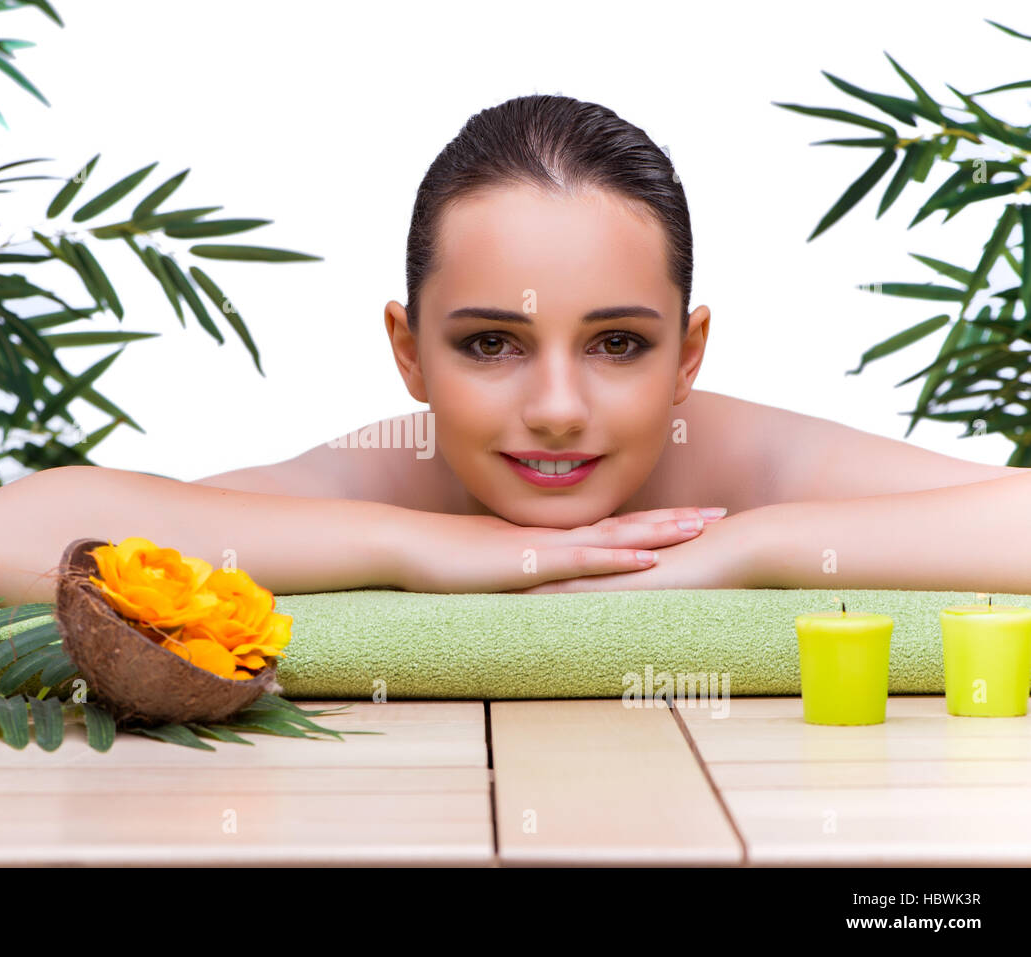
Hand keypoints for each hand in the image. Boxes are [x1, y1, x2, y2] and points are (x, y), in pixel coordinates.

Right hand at [392, 506, 728, 592]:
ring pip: (614, 537)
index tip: (689, 518)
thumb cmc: (439, 559)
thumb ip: (518, 570)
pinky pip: (582, 561)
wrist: (405, 546)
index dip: (651, 523)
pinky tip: (649, 561)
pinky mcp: (530, 563)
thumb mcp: (491, 567)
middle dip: (674, 521)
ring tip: (701, 526)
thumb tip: (536, 581)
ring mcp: (544, 547)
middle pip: (625, 526)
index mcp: (549, 539)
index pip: (611, 529)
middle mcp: (554, 536)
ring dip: (659, 533)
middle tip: (719, 513)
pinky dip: (618, 560)